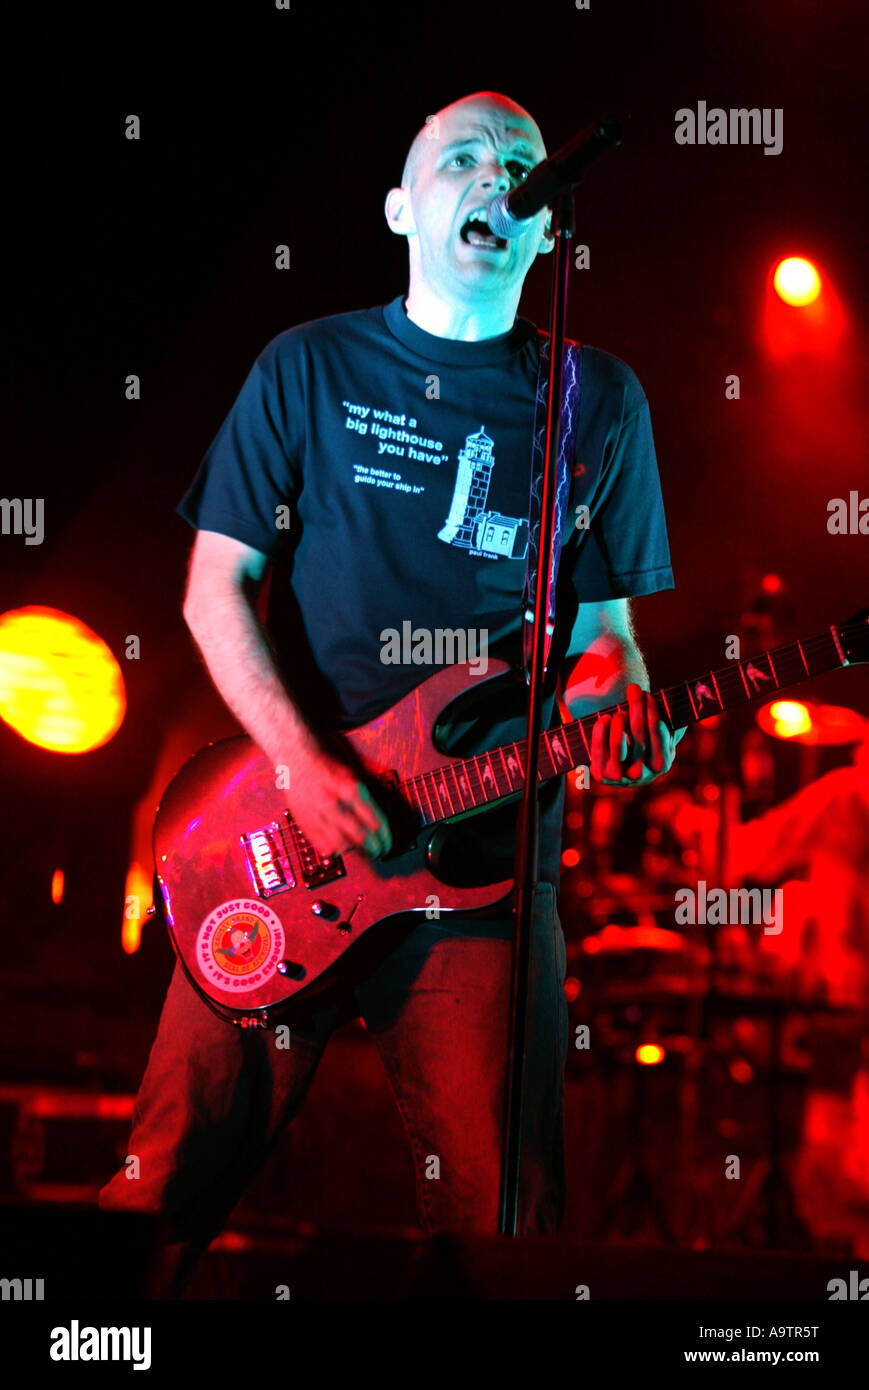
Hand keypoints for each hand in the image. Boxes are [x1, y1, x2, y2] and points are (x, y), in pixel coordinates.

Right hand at [275, 741, 391, 860]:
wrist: (297, 757)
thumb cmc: (329, 767)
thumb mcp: (354, 776)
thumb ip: (369, 798)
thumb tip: (384, 824)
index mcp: (350, 788)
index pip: (375, 822)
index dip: (384, 837)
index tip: (387, 843)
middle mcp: (333, 802)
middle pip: (361, 837)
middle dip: (374, 848)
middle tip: (378, 851)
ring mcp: (317, 814)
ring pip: (342, 845)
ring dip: (355, 849)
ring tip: (360, 847)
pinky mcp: (304, 823)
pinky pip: (324, 846)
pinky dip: (335, 849)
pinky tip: (340, 843)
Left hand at [590, 683, 683, 786]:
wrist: (622, 774)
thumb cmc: (646, 749)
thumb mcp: (663, 742)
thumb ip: (674, 726)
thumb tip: (691, 702)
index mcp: (662, 764)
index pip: (658, 730)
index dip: (652, 709)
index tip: (647, 694)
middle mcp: (643, 774)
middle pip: (638, 731)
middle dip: (636, 705)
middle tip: (634, 689)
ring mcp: (620, 777)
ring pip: (618, 741)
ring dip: (619, 719)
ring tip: (620, 712)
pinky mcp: (601, 776)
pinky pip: (599, 748)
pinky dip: (600, 729)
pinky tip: (605, 718)